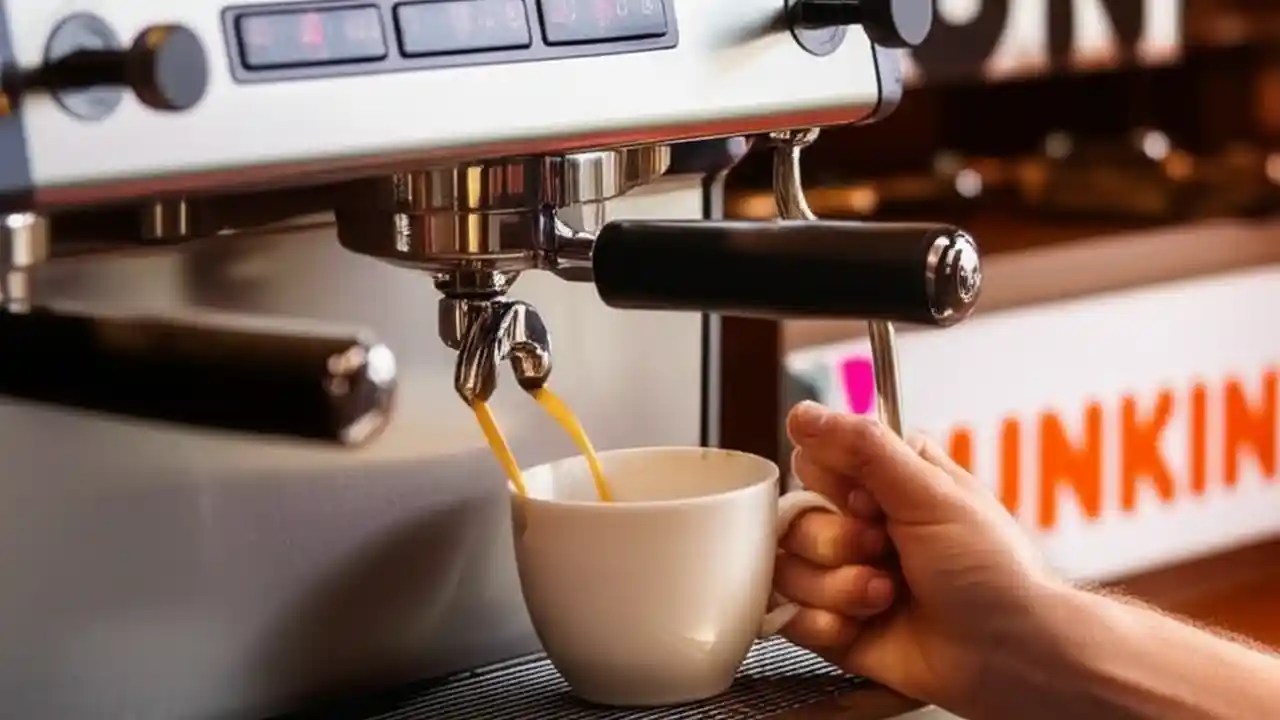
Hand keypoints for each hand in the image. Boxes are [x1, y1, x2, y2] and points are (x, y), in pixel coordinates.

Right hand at [774, 401, 1061, 712]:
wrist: (1011, 657)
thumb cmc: (992, 570)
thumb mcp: (931, 494)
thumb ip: (863, 448)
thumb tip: (803, 414)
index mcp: (884, 481)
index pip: (813, 461)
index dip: (833, 485)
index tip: (871, 502)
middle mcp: (860, 525)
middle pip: (795, 517)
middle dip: (836, 541)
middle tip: (883, 550)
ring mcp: (844, 576)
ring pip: (789, 568)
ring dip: (837, 586)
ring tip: (885, 594)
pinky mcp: (835, 625)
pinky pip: (790, 617)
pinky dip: (826, 623)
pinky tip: (865, 624)